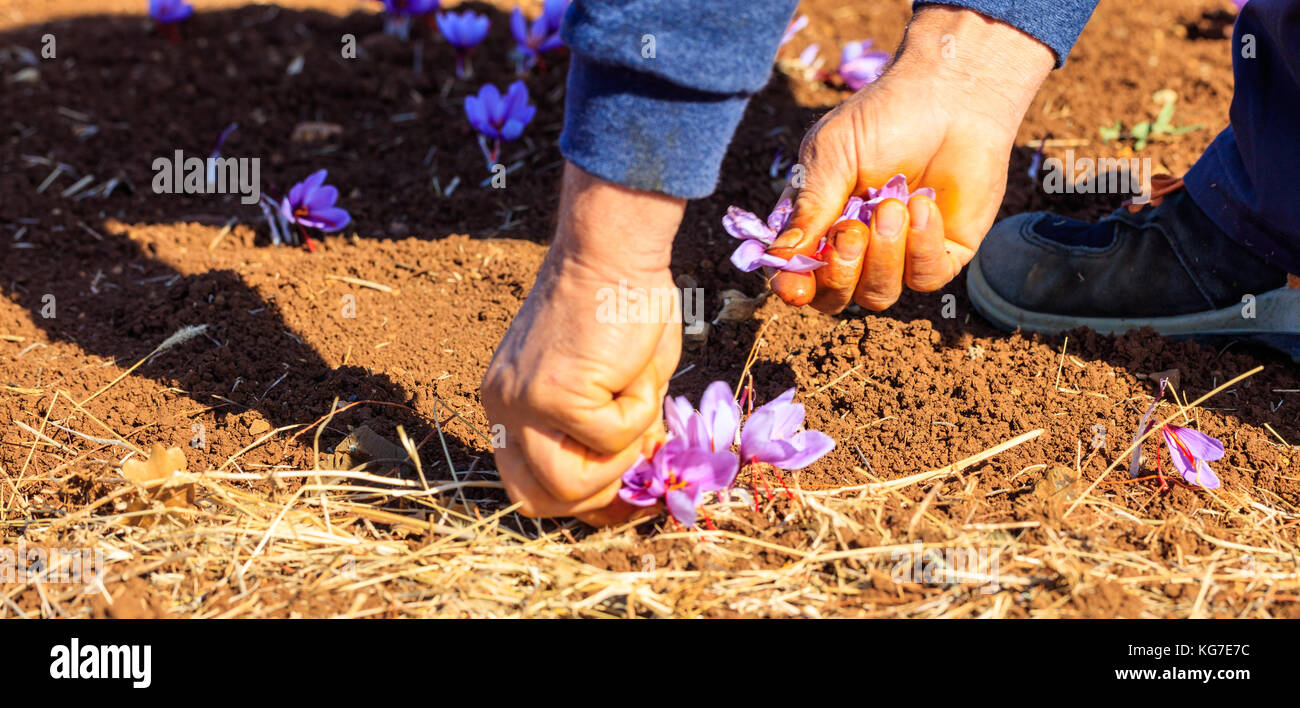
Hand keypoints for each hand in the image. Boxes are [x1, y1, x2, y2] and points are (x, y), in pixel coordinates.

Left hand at [481, 164, 683, 524]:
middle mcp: (503, 407)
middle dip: (595, 495)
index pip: (525, 485)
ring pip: (570, 486)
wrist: (612, 250)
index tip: (621, 492)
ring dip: (620, 457)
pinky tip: (635, 369)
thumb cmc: (618, 305)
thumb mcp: (605, 384)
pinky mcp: (554, 395)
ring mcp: (523, 403)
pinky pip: (611, 440)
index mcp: (508, 403)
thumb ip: (603, 432)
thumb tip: (632, 479)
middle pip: (537, 499)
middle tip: (633, 459)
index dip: (577, 499)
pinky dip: (640, 411)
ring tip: (635, 404)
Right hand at [768, 6, 1055, 312]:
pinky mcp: (943, 253)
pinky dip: (922, 244)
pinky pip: (925, 277)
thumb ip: (808, 208)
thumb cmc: (884, 117)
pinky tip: (923, 203)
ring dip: (883, 255)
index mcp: (820, 223)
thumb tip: (780, 257)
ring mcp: (900, 254)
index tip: (795, 288)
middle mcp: (857, 246)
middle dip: (840, 271)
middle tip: (853, 231)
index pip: (800, 274)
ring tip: (894, 204)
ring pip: (878, 294)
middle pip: (835, 296)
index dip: (794, 287)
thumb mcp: (832, 156)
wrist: (952, 96)